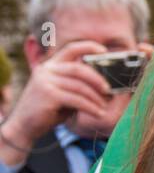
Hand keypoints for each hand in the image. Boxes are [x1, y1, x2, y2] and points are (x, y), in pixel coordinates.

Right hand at [0, 41, 112, 159]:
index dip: (89, 47)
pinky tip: (98, 114)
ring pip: (80, 87)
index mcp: (51, 66)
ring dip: (96, 98)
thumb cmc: (49, 110)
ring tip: (103, 107)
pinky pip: (76, 99)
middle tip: (108, 91)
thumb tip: (105, 83)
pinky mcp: (47, 94)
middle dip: (98, 80)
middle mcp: (47, 70)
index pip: (70, 49)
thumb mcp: (64, 92)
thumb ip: (78, 84)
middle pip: (79, 69)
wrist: (25, 126)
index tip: (105, 51)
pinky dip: (91, 107)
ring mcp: (45, 81)